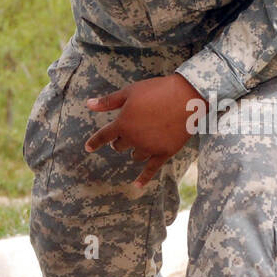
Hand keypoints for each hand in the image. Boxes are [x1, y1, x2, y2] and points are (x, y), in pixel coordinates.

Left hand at [83, 73, 201, 187]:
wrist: (188, 95)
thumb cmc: (157, 90)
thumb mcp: (130, 92)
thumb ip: (108, 101)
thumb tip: (88, 104)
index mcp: (123, 123)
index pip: (103, 136)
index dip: (94, 142)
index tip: (88, 148)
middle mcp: (133, 138)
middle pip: (120, 146)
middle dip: (121, 140)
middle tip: (132, 129)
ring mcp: (149, 147)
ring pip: (135, 156)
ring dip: (135, 150)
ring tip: (144, 139)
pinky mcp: (164, 152)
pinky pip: (151, 169)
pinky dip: (144, 178)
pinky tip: (137, 185)